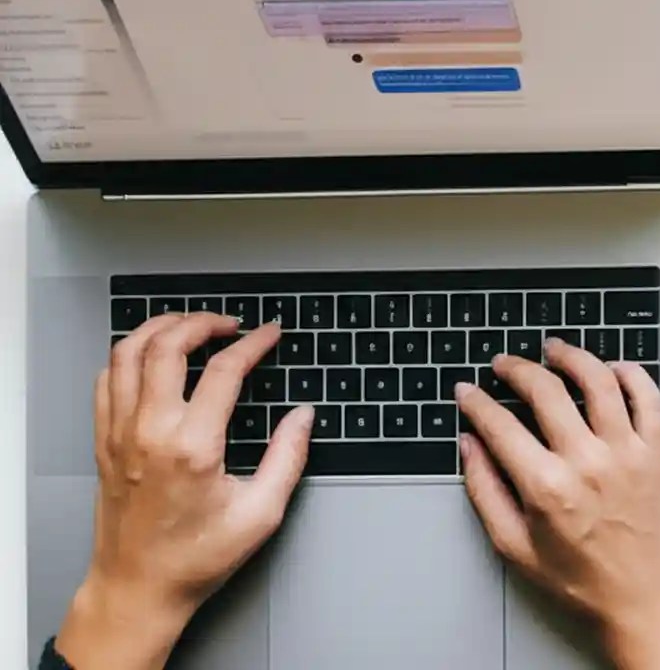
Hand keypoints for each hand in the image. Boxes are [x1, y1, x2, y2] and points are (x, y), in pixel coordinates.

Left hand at [56, 314, 313, 669]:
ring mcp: (120, 434)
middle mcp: (150, 431)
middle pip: (167, 346)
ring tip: (189, 326)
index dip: (253, 344)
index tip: (269, 335)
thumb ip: (288, 458)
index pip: (224, 370)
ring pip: (127, 353)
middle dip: (203, 322)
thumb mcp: (260, 514)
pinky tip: (151, 358)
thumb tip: (302, 418)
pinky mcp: (104, 442)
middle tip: (229, 324)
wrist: (139, 588)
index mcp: (192, 446)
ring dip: (160, 328)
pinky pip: (106, 380)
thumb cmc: (195, 558)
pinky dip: (128, 356)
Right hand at [457, 338, 659, 669]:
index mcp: (546, 487)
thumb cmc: (583, 581)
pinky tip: (612, 369)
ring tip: (555, 350)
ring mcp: (627, 453)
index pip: (501, 425)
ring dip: (571, 356)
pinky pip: (648, 397)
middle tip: (505, 365)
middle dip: (517, 369)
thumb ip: (486, 492)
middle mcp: (587, 462)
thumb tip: (469, 447)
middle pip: (546, 390)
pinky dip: (631, 374)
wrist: (645, 601)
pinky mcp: (658, 453)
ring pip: (598, 380)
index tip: (469, 393)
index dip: (477, 402)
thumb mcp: (515, 548)